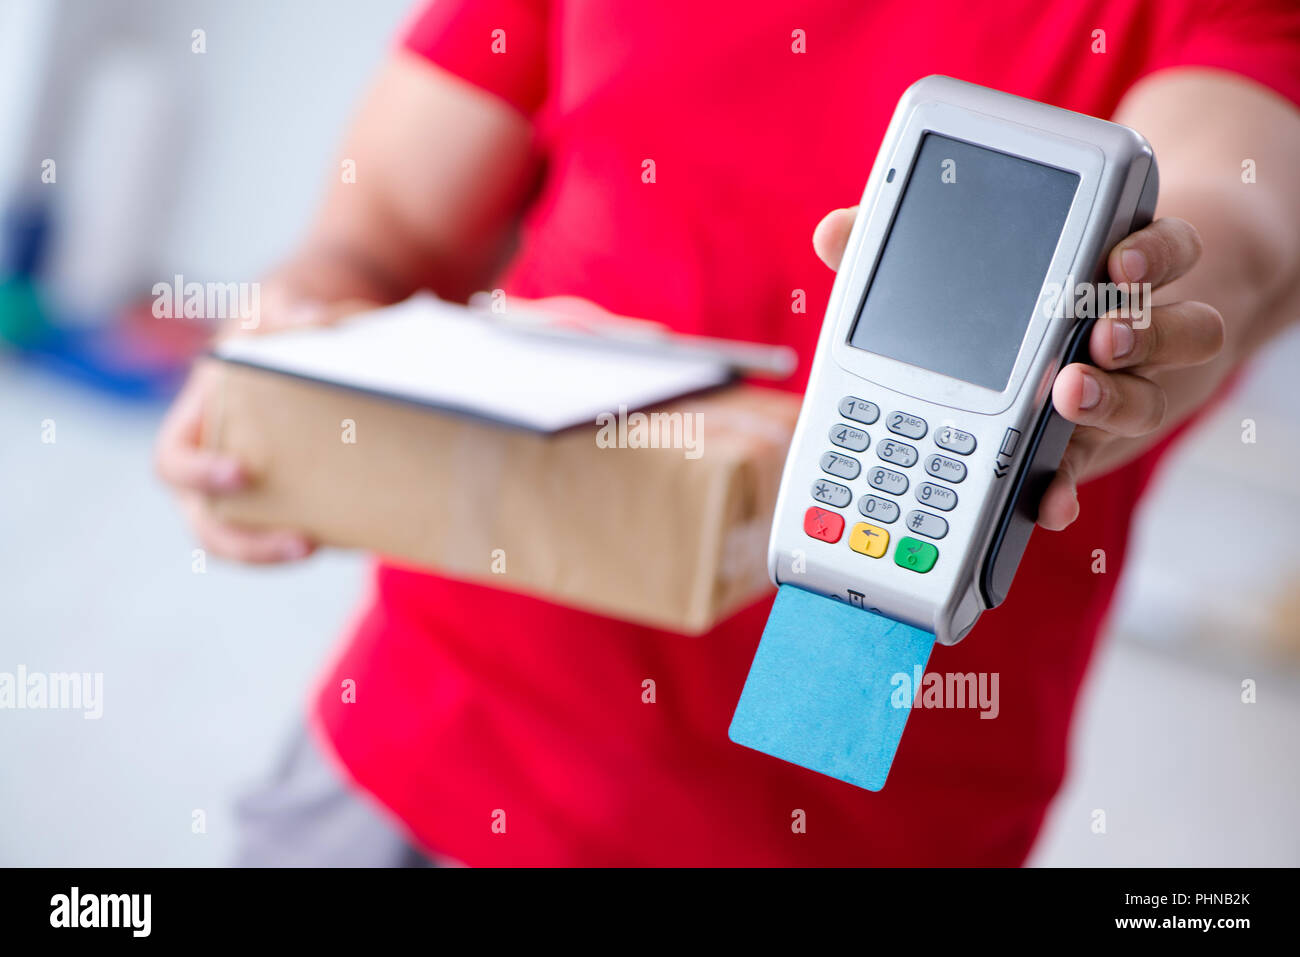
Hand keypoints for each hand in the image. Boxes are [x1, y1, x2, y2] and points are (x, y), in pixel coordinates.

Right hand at [154, 290, 371, 562]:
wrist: (300, 350)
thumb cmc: (272, 330)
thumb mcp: (272, 311)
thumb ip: (287, 311)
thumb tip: (317, 322)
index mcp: (194, 426)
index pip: (171, 462)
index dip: (197, 474)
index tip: (241, 473)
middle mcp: (210, 471)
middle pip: (207, 526)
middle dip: (247, 545)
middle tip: (302, 543)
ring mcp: (247, 495)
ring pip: (245, 542)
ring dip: (277, 555)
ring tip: (323, 548)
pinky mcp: (286, 505)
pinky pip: (290, 533)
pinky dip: (319, 540)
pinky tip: (356, 538)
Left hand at [812, 210, 1224, 530]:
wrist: (1045, 379)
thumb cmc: (1006, 311)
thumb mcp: (958, 271)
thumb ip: (903, 248)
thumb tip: (833, 231)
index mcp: (1107, 277)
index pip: (1158, 250)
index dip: (1152, 253)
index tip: (1119, 259)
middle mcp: (1129, 336)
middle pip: (1173, 326)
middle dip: (1138, 330)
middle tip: (1100, 335)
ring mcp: (1115, 399)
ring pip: (1151, 397)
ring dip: (1115, 399)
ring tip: (1070, 396)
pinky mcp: (1079, 454)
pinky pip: (1086, 472)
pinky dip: (1065, 488)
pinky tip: (1045, 501)